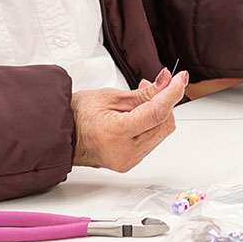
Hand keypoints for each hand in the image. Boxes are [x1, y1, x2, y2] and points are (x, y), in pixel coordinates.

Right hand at [72, 68, 187, 171]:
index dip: (172, 93)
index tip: (180, 79)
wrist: (62, 135)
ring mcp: (128, 160)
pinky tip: (140, 114)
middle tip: (156, 85)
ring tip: (142, 99)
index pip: (157, 112)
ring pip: (161, 133)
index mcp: (117, 133)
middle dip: (165, 102)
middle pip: (164, 124)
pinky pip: (152, 141)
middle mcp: (125, 151)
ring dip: (159, 113)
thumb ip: (143, 93)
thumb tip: (165, 82)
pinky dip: (151, 125)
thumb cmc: (77, 115)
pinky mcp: (130, 162)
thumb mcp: (109, 96)